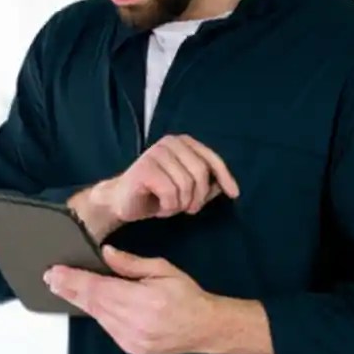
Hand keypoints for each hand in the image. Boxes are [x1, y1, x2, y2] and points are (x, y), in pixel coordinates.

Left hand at [45, 246, 220, 353]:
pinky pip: (107, 327)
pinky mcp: (131, 348)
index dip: (74, 280)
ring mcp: (131, 340)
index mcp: (143, 301)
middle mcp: (134, 323)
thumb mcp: (162, 269)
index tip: (55, 272)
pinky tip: (91, 302)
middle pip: (93, 304)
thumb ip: (130, 263)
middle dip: (70, 289)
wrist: (206, 328)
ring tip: (64, 286)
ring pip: (98, 316)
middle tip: (50, 277)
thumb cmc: (186, 295)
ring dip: (80, 301)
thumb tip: (104, 253)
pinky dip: (98, 313)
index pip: (98, 288)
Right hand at [88, 134, 239, 229]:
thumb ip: (205, 185)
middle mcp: (170, 143)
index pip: (211, 158)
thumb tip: (225, 187)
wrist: (120, 202)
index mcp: (182, 143)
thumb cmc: (155, 194)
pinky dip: (168, 207)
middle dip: (198, 197)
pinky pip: (170, 193)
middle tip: (188, 210)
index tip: (233, 194)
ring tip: (169, 206)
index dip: (225, 177)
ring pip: (186, 185)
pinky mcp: (144, 168)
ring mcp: (156, 153)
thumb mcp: (186, 189)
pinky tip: (159, 207)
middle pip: (201, 173)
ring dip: (180, 204)